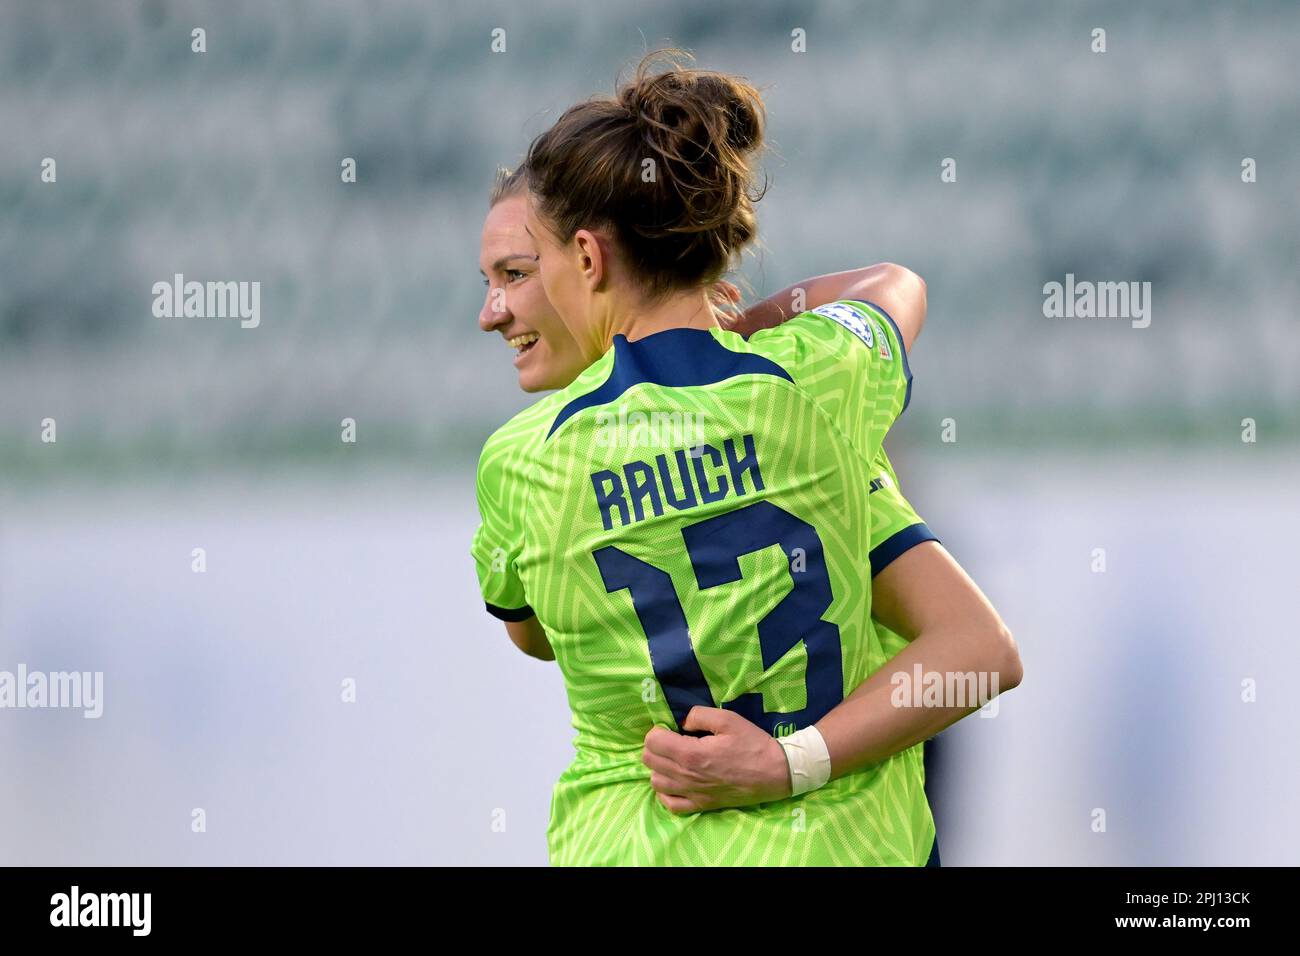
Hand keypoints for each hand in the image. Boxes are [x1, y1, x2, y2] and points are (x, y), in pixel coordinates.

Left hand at [641, 706, 792, 813]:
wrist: (775, 773)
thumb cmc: (752, 743)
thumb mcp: (727, 718)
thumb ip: (698, 715)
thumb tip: (680, 722)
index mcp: (691, 753)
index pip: (652, 742)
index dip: (658, 730)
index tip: (672, 728)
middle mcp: (687, 776)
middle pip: (649, 760)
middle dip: (656, 746)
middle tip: (673, 740)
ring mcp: (692, 794)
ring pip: (655, 782)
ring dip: (660, 767)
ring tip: (675, 759)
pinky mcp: (700, 805)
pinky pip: (669, 804)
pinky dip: (667, 792)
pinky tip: (677, 780)